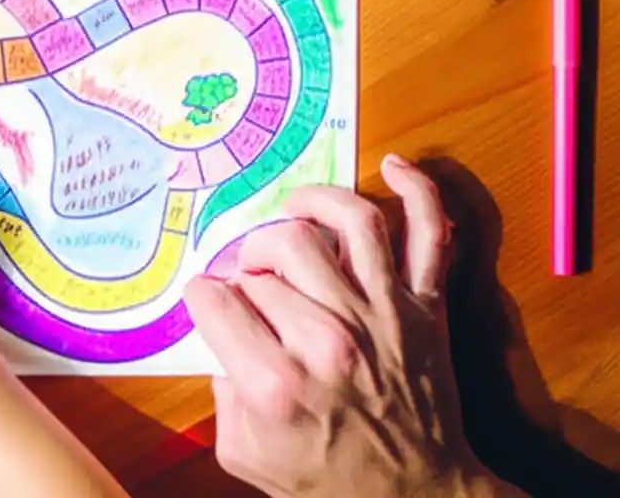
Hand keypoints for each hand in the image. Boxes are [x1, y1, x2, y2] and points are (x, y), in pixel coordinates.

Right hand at [184, 155, 519, 497]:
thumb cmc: (325, 481)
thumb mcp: (243, 451)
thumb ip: (220, 389)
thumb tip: (222, 334)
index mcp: (274, 380)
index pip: (216, 299)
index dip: (204, 295)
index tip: (209, 302)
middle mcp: (328, 338)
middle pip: (270, 258)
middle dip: (246, 261)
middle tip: (248, 279)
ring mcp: (383, 315)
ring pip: (339, 225)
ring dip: (305, 209)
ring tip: (289, 218)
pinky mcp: (423, 307)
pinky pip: (428, 233)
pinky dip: (416, 190)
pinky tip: (392, 166)